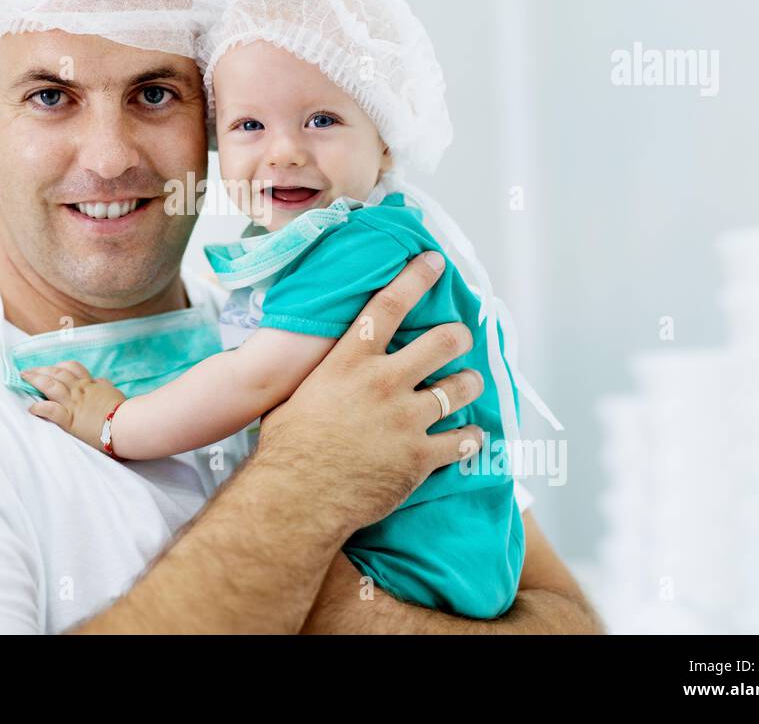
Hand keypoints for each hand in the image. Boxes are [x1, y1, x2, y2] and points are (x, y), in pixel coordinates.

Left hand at [23, 360, 126, 452]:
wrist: (125, 424)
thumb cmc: (122, 410)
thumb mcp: (113, 392)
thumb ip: (103, 385)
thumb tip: (97, 381)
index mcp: (89, 384)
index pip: (72, 368)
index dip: (59, 366)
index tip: (51, 367)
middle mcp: (79, 390)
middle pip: (57, 374)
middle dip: (41, 370)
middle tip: (27, 370)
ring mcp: (73, 404)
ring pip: (50, 386)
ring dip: (36, 380)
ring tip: (24, 378)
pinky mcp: (69, 419)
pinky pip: (50, 410)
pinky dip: (39, 408)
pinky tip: (31, 408)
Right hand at [255, 251, 485, 535]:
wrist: (297, 496)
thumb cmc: (288, 446)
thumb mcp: (298, 393)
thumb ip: (324, 375)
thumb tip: (321, 366)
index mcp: (351, 361)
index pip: (390, 305)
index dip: (416, 278)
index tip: (435, 262)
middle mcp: (384, 382)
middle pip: (442, 342)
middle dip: (458, 336)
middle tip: (460, 338)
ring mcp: (407, 419)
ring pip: (461, 388)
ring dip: (469, 383)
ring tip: (468, 383)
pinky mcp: (420, 457)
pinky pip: (463, 441)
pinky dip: (470, 438)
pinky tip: (469, 437)